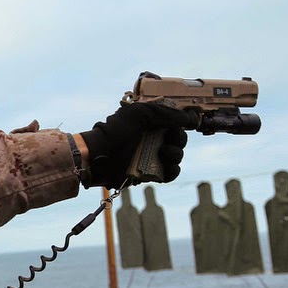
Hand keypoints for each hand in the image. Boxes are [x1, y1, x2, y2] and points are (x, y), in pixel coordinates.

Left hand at [78, 103, 197, 188]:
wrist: (99, 157)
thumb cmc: (114, 132)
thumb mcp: (138, 114)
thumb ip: (164, 113)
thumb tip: (187, 118)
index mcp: (150, 122)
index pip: (174, 122)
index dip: (182, 123)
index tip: (188, 123)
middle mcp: (152, 138)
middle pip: (179, 139)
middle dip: (179, 139)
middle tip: (170, 139)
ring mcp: (152, 156)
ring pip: (177, 156)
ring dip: (176, 154)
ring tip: (164, 152)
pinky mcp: (150, 173)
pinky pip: (170, 173)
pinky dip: (173, 171)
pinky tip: (168, 166)